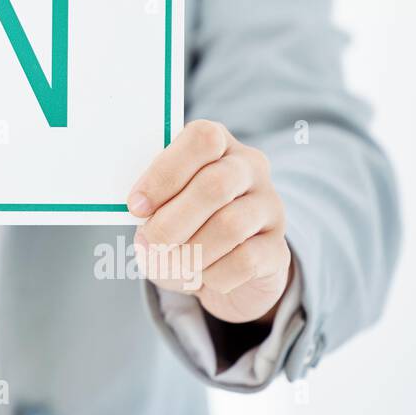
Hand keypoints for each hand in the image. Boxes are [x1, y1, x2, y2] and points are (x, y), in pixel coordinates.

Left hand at [127, 120, 290, 325]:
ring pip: (230, 225)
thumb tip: (143, 219)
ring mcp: (270, 207)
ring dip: (191, 252)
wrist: (221, 271)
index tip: (136, 206)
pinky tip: (204, 275)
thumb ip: (150, 205)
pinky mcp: (279, 249)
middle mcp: (250, 168)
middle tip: (149, 242)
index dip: (164, 173)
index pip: (201, 139)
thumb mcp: (159, 209)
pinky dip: (213, 275)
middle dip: (172, 221)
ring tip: (174, 262)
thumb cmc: (181, 227)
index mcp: (217, 144)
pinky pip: (245, 261)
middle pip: (216, 185)